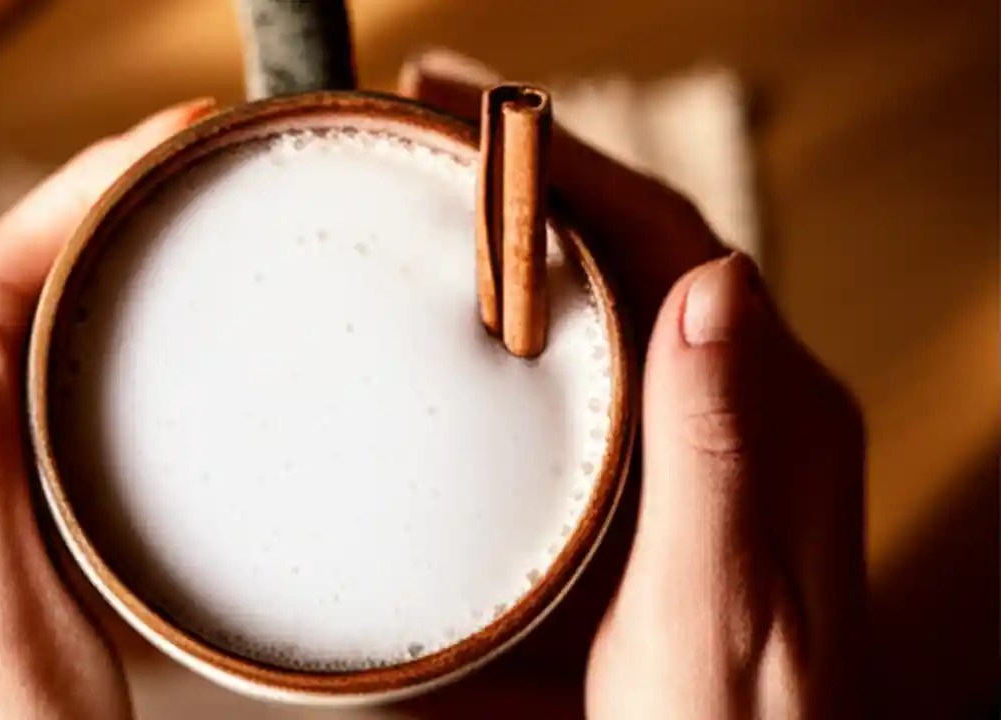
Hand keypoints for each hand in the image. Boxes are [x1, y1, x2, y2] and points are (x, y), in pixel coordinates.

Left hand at [0, 98, 214, 718]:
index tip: (157, 148)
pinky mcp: (13, 501)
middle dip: (86, 201)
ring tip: (173, 202)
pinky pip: (45, 374)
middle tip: (184, 154)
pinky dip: (99, 317)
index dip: (64, 201)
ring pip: (24, 323)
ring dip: (93, 248)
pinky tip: (146, 312)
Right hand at [396, 50, 863, 717]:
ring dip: (527, 231)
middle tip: (427, 127)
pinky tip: (466, 314)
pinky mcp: (655, 485)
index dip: (575, 164)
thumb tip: (712, 285)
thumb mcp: (713, 603)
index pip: (674, 243)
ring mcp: (698, 445)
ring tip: (433, 189)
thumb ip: (714, 456)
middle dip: (536, 174)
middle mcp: (744, 413)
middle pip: (638, 251)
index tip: (472, 109)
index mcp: (773, 420)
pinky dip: (526, 315)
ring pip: (612, 300)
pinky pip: (595, 366)